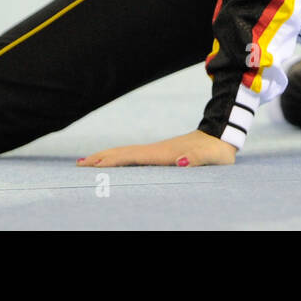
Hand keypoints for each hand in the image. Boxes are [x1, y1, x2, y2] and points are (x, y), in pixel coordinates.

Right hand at [75, 129, 236, 166]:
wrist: (221, 136)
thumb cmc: (217, 151)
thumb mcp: (211, 157)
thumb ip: (196, 159)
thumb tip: (179, 161)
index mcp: (164, 154)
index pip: (131, 157)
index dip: (111, 160)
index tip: (91, 164)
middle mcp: (156, 150)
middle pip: (122, 153)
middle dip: (100, 158)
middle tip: (78, 165)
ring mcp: (157, 151)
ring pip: (126, 153)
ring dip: (106, 157)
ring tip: (87, 162)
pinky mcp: (161, 153)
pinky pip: (133, 156)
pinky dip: (119, 158)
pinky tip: (114, 162)